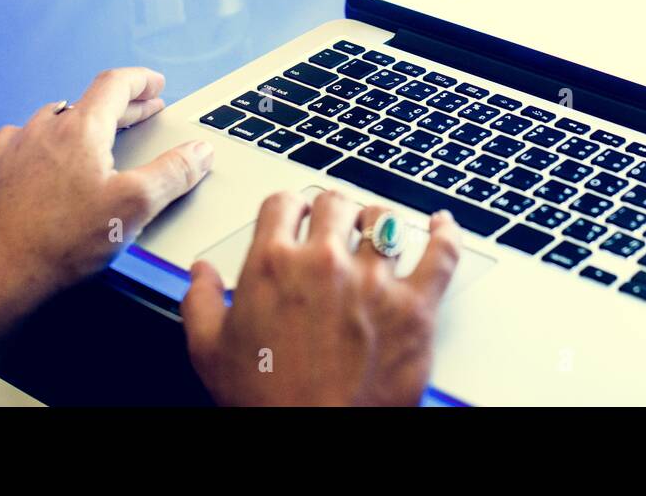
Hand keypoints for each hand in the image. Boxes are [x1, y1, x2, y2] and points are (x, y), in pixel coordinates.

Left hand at [0, 67, 211, 337]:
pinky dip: (42, 144)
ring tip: (96, 136)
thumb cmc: (63, 243)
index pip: (115, 85)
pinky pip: (19, 143)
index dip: (141, 80)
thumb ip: (173, 173)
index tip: (155, 84)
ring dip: (80, 123)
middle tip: (143, 113)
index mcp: (81, 130)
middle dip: (121, 107)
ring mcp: (12, 149)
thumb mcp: (135, 207)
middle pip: (88, 103)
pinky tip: (44, 159)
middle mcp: (43, 130)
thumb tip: (200, 151)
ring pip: (52, 121)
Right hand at [182, 192, 460, 405]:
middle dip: (333, 211)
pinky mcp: (415, 307)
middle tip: (335, 224)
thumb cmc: (266, 404)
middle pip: (336, 204)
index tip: (295, 216)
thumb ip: (199, 302)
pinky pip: (442, 253)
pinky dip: (446, 233)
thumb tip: (200, 272)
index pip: (284, 203)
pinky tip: (441, 226)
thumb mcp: (210, 353)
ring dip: (378, 221)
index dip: (290, 208)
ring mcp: (374, 282)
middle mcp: (325, 262)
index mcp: (273, 265)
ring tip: (377, 229)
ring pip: (384, 221)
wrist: (314, 441)